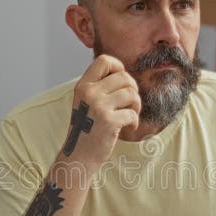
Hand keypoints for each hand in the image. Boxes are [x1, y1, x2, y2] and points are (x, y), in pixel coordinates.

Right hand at [61, 55, 140, 169]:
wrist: (79, 156)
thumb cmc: (87, 129)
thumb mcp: (85, 102)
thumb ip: (99, 87)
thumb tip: (123, 73)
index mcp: (83, 86)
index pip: (104, 60)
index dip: (118, 67)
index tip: (121, 82)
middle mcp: (89, 93)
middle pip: (124, 76)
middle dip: (132, 89)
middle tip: (129, 104)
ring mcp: (99, 106)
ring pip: (131, 93)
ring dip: (136, 105)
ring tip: (130, 115)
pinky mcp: (109, 121)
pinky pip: (133, 113)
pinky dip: (135, 121)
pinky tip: (129, 128)